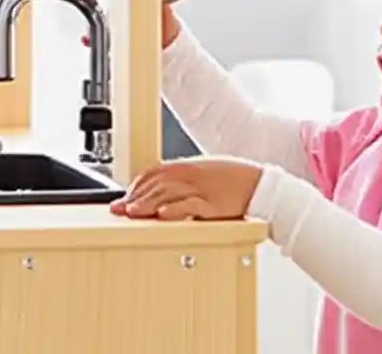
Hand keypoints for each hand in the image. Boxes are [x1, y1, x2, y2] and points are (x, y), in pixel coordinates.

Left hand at [109, 156, 262, 220]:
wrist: (262, 185)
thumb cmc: (235, 179)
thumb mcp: (205, 172)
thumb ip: (183, 178)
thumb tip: (162, 187)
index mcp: (188, 167)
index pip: (153, 172)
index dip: (136, 185)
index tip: (124, 197)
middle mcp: (191, 176)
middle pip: (156, 184)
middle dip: (135, 197)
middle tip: (119, 209)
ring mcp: (202, 189)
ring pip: (168, 195)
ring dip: (147, 204)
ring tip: (132, 213)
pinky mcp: (214, 204)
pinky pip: (191, 206)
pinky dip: (175, 210)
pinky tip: (162, 215)